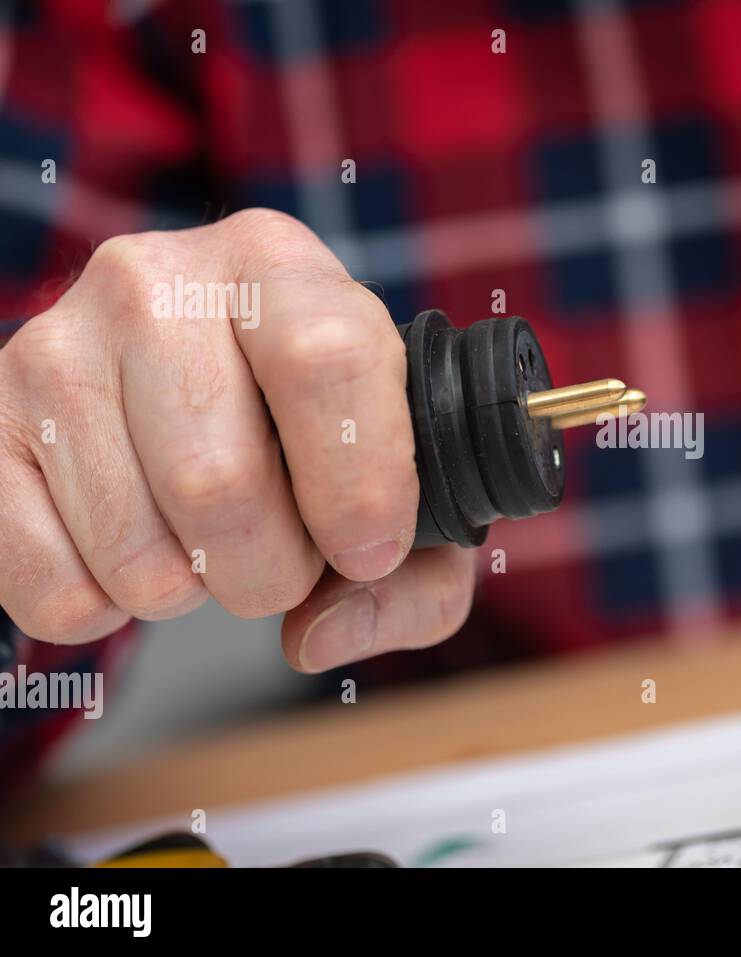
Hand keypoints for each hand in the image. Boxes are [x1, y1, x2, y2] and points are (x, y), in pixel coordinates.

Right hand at [0, 209, 474, 671]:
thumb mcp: (411, 491)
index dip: (359, 486)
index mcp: (279, 267)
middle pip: (219, 479)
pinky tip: (140, 548)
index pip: (324, 361)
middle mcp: (155, 285)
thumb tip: (316, 636)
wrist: (211, 392)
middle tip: (285, 556)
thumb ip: (416, 582)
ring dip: (194, 592)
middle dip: (273, 570)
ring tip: (210, 539)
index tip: (369, 551)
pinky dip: (110, 608)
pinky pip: (52, 586)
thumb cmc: (324, 438)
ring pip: (137, 553)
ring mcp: (55, 351)